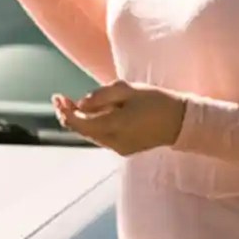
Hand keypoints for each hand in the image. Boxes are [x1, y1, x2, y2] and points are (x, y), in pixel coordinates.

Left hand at [52, 81, 186, 156]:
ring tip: (72, 104)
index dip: (65, 111)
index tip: (57, 97)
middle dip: (69, 114)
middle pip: (82, 130)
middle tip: (60, 99)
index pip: (80, 123)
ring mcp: (119, 148)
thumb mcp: (128, 90)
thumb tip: (81, 103)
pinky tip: (92, 114)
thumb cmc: (156, 101)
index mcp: (115, 126)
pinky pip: (102, 137)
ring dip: (80, 120)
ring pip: (91, 134)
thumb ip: (101, 95)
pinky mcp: (124, 149)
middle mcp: (114, 142)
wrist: (181, 122)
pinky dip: (93, 125)